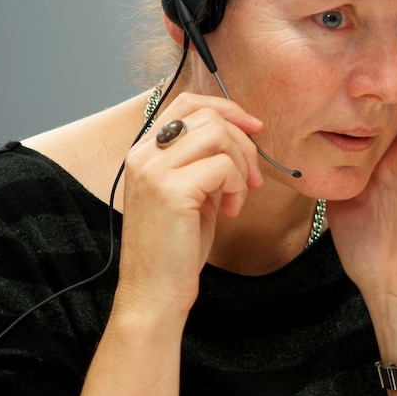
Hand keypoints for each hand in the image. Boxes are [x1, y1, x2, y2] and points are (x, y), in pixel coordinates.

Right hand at [116, 93, 263, 319]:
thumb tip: (242, 130)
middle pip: (207, 115)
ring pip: (217, 134)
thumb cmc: (177, 247)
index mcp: (144, 151)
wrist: (154, 293)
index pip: (186, 102)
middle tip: (253, 178)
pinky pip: (222, 166)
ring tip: (238, 196)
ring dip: (241, 164)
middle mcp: (142, 154)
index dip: (226, 108)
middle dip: (243, 142)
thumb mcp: (192, 191)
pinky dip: (236, 186)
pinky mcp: (170, 189)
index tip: (253, 128)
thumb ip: (206, 159)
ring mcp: (153, 170)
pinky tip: (230, 212)